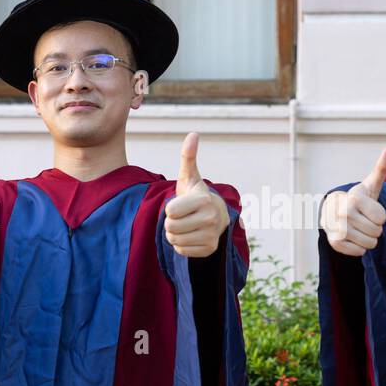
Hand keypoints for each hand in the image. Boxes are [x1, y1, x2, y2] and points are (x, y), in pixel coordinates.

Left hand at [165, 132, 228, 257]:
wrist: (216, 216)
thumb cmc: (196, 195)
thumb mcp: (190, 177)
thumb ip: (188, 157)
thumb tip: (193, 134)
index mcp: (204, 200)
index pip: (170, 211)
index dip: (170, 208)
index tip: (180, 204)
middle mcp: (211, 218)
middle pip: (170, 227)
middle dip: (170, 222)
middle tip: (181, 216)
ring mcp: (212, 235)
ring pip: (174, 240)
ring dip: (175, 234)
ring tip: (185, 225)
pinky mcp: (210, 249)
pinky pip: (181, 250)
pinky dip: (182, 245)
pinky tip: (191, 235)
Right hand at [321, 147, 385, 256]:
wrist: (334, 211)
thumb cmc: (358, 199)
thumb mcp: (370, 185)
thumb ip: (381, 169)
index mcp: (354, 198)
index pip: (382, 218)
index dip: (380, 216)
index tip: (370, 209)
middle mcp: (343, 213)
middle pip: (377, 232)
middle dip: (375, 228)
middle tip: (364, 220)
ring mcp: (336, 228)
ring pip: (369, 244)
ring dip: (369, 240)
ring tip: (360, 229)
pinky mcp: (334, 242)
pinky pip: (359, 252)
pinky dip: (360, 248)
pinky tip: (353, 237)